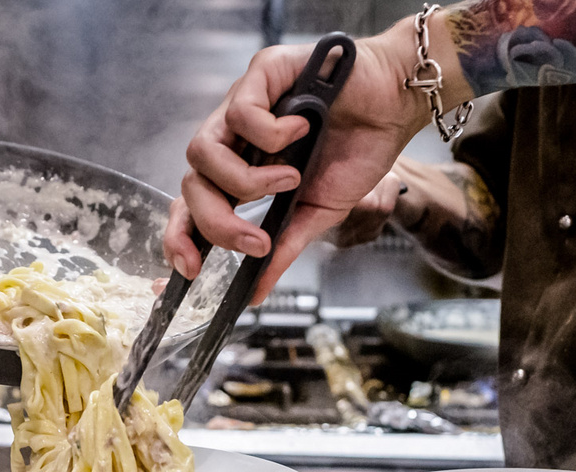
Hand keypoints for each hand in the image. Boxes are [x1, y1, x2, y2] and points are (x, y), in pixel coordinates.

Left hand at [163, 12, 473, 303]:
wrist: (395, 107)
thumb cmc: (357, 150)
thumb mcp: (317, 213)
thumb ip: (282, 248)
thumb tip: (255, 292)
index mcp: (239, 170)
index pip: (191, 204)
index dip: (181, 236)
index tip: (192, 268)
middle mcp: (232, 138)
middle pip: (191, 185)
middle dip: (219, 223)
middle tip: (258, 240)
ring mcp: (242, 104)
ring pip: (202, 151)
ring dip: (243, 181)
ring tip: (288, 180)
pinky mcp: (260, 73)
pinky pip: (239, 111)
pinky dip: (269, 133)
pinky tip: (302, 131)